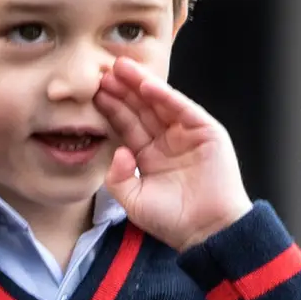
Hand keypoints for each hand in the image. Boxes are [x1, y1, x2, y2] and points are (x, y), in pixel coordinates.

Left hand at [94, 56, 251, 250]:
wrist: (208, 231)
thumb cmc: (172, 221)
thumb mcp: (133, 201)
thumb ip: (117, 178)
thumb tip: (119, 150)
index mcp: (148, 156)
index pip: (127, 126)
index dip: (111, 109)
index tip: (93, 93)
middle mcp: (166, 141)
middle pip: (140, 109)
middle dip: (123, 90)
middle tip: (102, 71)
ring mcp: (186, 134)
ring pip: (159, 104)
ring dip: (140, 85)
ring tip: (121, 68)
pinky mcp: (206, 131)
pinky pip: (182, 109)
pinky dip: (165, 96)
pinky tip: (147, 84)